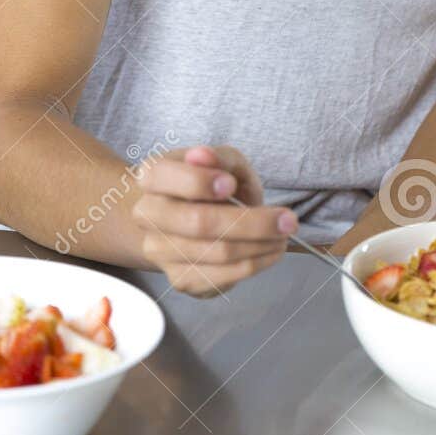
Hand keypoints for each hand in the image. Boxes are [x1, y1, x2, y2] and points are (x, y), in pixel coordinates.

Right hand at [132, 144, 296, 295]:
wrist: (190, 216)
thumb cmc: (210, 183)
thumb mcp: (222, 161)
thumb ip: (218, 158)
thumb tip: (202, 155)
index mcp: (152, 176)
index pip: (165, 177)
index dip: (199, 182)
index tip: (231, 184)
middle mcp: (148, 215)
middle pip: (199, 223)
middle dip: (253, 223)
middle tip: (287, 219)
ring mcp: (160, 251)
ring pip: (217, 253)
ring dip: (261, 245)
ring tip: (284, 234)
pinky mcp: (180, 278)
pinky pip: (223, 277)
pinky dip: (255, 264)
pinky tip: (270, 251)